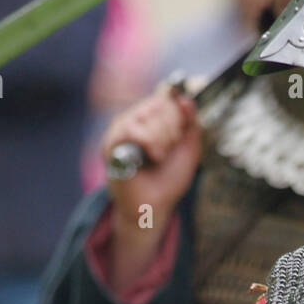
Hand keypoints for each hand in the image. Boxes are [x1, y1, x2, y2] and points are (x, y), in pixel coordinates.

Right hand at [102, 87, 202, 239]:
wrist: (154, 205)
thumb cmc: (169, 179)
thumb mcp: (189, 148)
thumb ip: (191, 122)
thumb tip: (184, 98)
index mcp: (152, 118)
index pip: (168, 99)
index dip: (179, 118)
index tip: (177, 141)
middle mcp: (135, 118)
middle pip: (160, 104)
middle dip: (172, 131)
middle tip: (166, 153)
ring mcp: (122, 128)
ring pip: (147, 114)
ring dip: (162, 139)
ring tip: (159, 157)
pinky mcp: (112, 142)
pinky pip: (132, 128)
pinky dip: (149, 143)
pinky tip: (153, 158)